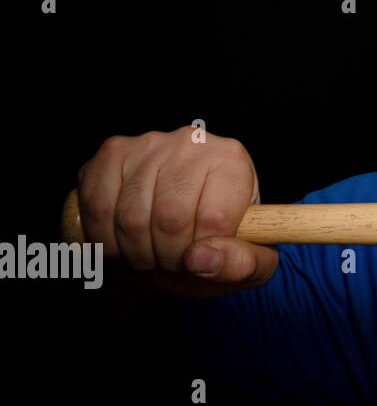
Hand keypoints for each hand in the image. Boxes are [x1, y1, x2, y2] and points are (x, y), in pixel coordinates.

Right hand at [77, 126, 277, 294]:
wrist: (177, 223)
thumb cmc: (217, 239)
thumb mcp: (249, 259)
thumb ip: (242, 264)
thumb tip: (201, 258)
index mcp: (233, 162)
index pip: (214, 219)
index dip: (201, 255)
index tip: (199, 260)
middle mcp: (193, 141)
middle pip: (170, 218)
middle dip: (167, 258)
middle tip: (171, 263)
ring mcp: (150, 143)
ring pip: (131, 217)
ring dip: (134, 253)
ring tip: (149, 254)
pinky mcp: (113, 152)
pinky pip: (97, 206)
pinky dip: (104, 238)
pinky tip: (121, 242)